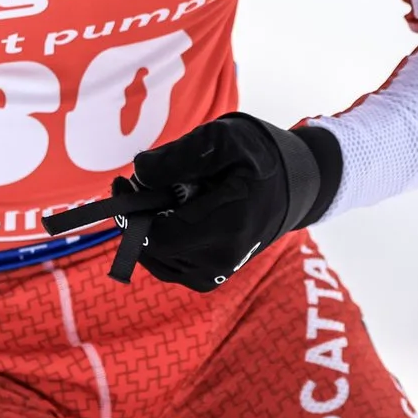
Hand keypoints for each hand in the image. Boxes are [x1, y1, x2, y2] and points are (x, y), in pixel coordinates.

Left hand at [126, 113, 340, 291]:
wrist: (292, 186)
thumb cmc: (258, 157)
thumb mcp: (224, 139)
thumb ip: (181, 155)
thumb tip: (140, 172)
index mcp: (228, 226)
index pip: (159, 236)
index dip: (133, 211)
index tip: (124, 181)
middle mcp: (221, 259)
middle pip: (153, 249)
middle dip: (138, 215)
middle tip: (139, 183)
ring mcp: (215, 274)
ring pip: (156, 258)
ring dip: (147, 227)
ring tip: (162, 194)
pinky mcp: (209, 278)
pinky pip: (168, 264)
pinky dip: (159, 239)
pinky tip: (170, 213)